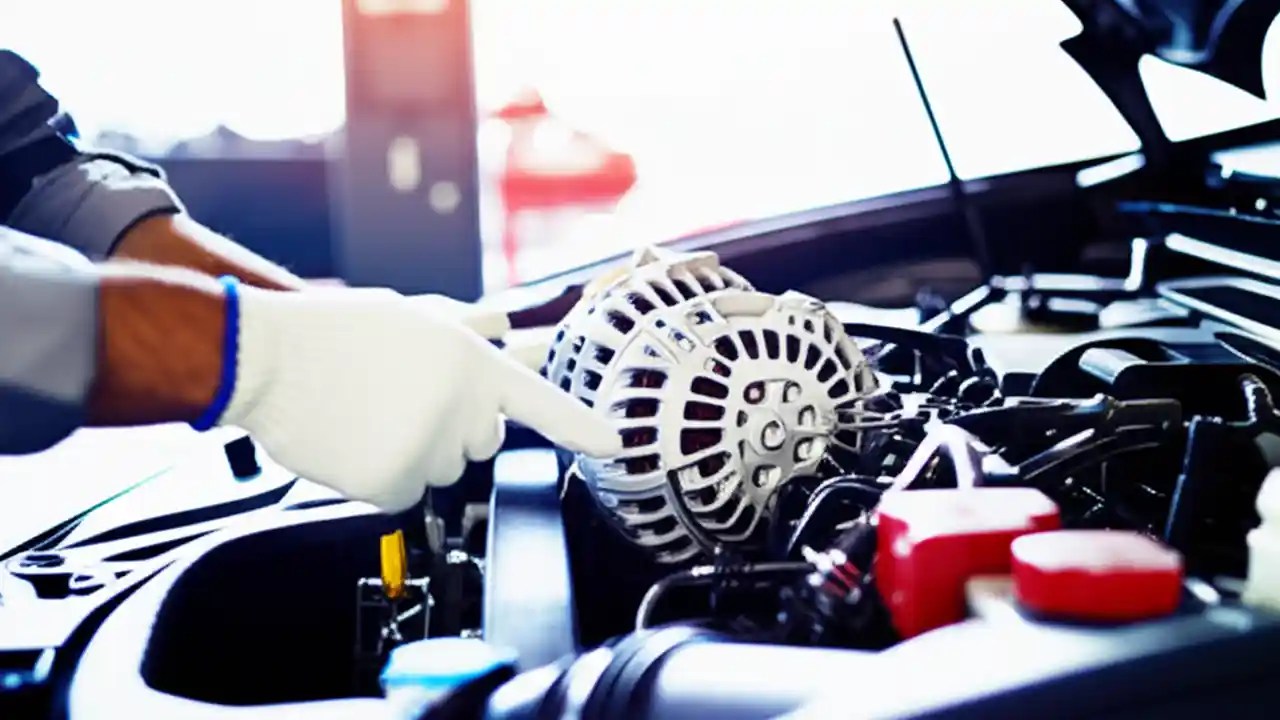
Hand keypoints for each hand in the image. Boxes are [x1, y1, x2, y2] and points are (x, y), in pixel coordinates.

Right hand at [218, 287, 620, 511]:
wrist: (271, 357)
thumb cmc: (337, 334)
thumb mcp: (412, 316)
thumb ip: (465, 325)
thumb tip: (504, 320)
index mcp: (471, 362)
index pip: (540, 400)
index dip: (581, 425)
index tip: (616, 444)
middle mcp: (462, 407)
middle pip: (480, 442)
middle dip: (451, 428)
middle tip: (399, 400)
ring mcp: (431, 448)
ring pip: (440, 470)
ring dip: (412, 452)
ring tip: (367, 415)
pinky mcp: (397, 482)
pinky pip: (405, 494)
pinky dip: (381, 479)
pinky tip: (355, 444)